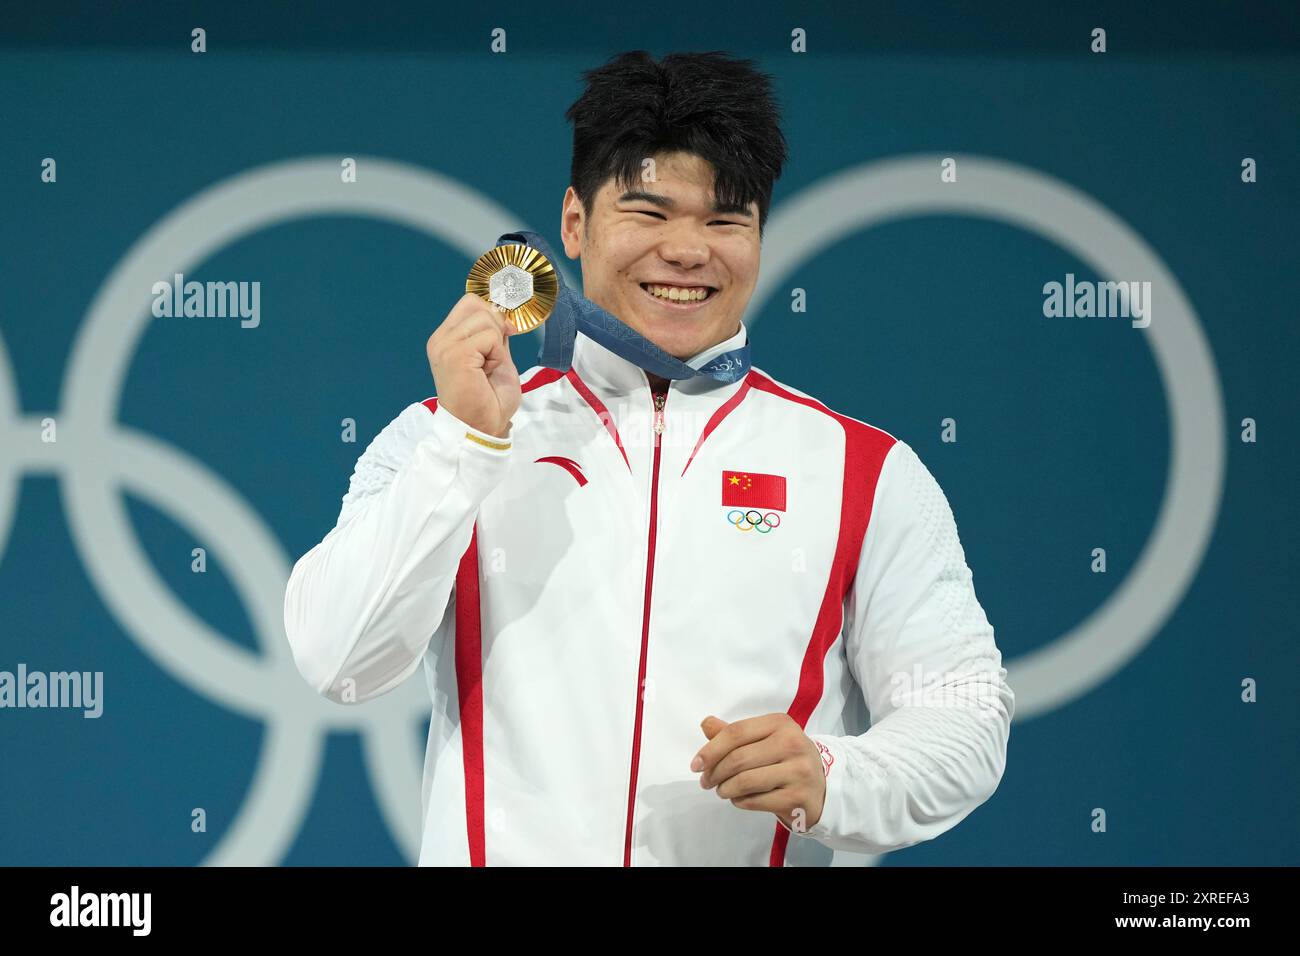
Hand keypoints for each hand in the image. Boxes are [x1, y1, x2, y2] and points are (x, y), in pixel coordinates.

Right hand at [426, 293, 520, 438]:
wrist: (482, 428)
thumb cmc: (488, 400)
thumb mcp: (495, 358)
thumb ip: (494, 336)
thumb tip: (504, 314)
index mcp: (447, 338)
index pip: (470, 302)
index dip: (492, 314)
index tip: (504, 336)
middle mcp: (441, 339)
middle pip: (477, 305)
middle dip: (496, 327)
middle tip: (494, 357)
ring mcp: (445, 346)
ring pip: (485, 318)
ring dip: (497, 343)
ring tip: (488, 367)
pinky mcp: (454, 354)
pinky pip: (489, 336)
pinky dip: (497, 353)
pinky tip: (487, 371)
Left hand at [690, 713, 826, 831]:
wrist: (822, 787)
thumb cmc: (786, 759)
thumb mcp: (765, 739)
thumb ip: (735, 733)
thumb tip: (706, 723)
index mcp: (780, 723)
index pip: (736, 733)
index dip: (711, 749)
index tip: (695, 764)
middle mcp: (792, 743)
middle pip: (738, 759)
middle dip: (715, 773)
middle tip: (706, 781)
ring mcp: (797, 771)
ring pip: (745, 781)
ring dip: (725, 789)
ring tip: (722, 790)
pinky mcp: (797, 797)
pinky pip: (755, 801)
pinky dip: (739, 801)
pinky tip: (739, 799)